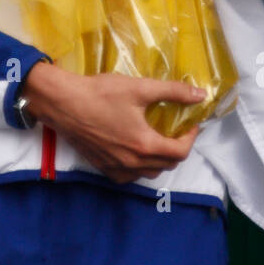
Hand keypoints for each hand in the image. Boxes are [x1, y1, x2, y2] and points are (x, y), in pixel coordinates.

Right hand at [22, 60, 202, 182]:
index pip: (181, 152)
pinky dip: (140, 168)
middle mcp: (133, 163)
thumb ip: (173, 92)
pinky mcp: (103, 168)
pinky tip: (135, 151)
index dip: (191, 138)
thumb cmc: (101, 93)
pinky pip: (130, 176)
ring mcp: (116, 168)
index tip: (190, 123)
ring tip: (158, 139)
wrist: (63, 103)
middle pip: (168, 165)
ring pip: (150, 173)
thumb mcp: (139, 88)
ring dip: (160, 160)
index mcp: (145, 145)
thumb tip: (200, 95)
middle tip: (176, 130)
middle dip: (178, 148)